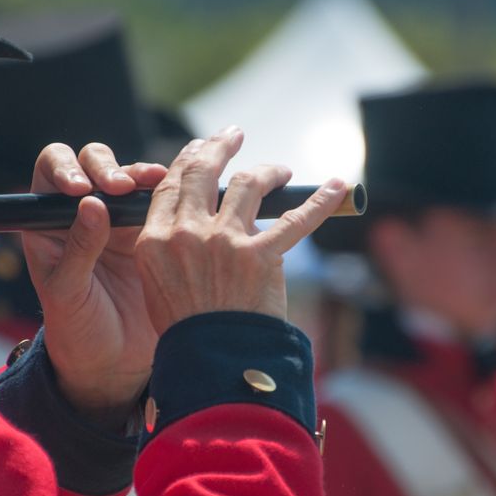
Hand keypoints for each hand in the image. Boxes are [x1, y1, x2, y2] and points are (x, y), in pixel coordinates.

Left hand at [22, 143, 166, 430]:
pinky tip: (178, 193)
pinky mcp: (151, 232)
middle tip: (118, 187)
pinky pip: (160, 201)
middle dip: (105, 167)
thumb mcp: (68, 294)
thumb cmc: (77, 331)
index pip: (50, 172)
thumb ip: (77, 250)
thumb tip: (91, 203)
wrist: (116, 363)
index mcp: (51, 224)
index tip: (80, 188)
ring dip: (140, 174)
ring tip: (153, 183)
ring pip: (130, 176)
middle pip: (93, 163)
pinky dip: (168, 191)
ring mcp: (120, 220)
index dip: (64, 167)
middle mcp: (85, 214)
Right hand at [135, 126, 346, 334]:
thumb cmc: (187, 328)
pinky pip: (296, 220)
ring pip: (247, 183)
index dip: (188, 159)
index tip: (200, 149)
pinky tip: (339, 186)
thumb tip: (196, 218)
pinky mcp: (260, 256)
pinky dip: (321, 201)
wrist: (212, 361)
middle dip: (218, 146)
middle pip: (202, 171)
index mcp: (156, 239)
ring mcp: (224, 242)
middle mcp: (187, 233)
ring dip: (266, 170)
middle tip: (232, 134)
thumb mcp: (158, 282)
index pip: (171, 184)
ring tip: (279, 170)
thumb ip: (170, 245)